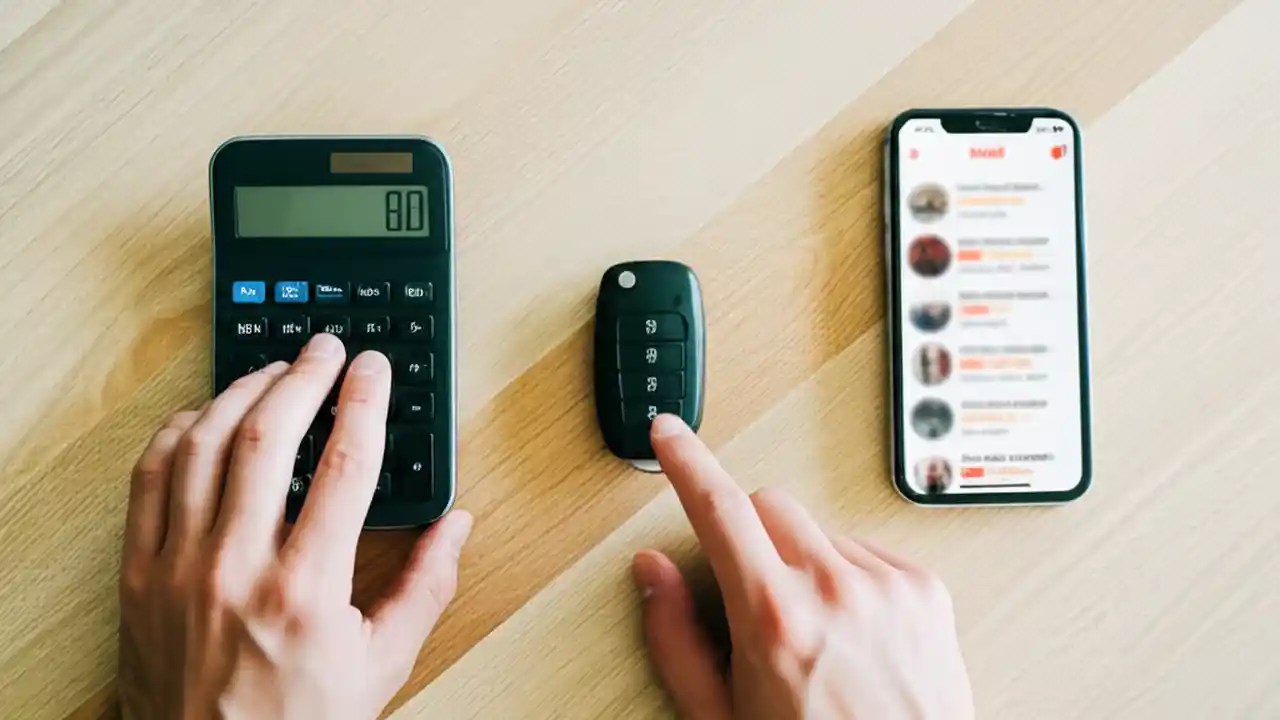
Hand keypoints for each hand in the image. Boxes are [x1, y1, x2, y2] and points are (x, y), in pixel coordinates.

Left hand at [118, 334, 472, 719]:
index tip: (373, 368)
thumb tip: (457, 524)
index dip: (365, 402)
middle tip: (324, 348)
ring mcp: (176, 568)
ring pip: (202, 447)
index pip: (343, 466)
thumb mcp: (381, 665)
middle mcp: (236, 569)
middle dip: (302, 377)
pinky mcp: (136, 575)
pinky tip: (204, 418)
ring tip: (273, 374)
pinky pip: (148, 480)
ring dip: (241, 394)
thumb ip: (425, 588)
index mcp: (306, 591)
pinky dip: (177, 434)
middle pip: (265, 438)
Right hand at [632, 415, 972, 719]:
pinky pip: (866, 551)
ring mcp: (887, 585)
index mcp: (775, 618)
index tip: (669, 433)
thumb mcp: (721, 715)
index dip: (687, 462)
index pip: (719, 509)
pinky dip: (848, 576)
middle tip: (751, 591)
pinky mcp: (925, 589)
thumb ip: (676, 636)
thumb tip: (654, 572)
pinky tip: (848, 628)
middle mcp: (835, 589)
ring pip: (818, 529)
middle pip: (769, 505)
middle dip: (749, 534)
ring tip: (810, 628)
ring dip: (802, 559)